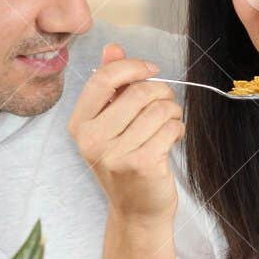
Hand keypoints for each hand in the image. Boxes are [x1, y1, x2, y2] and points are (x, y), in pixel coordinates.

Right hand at [69, 43, 184, 221]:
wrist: (137, 211)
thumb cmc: (126, 162)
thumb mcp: (111, 124)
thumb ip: (111, 86)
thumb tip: (112, 47)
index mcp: (80, 124)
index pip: (104, 78)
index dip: (132, 67)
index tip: (150, 70)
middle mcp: (92, 140)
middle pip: (138, 92)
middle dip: (161, 92)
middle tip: (166, 104)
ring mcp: (115, 154)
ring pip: (158, 109)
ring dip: (172, 112)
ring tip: (169, 124)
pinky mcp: (141, 164)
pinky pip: (170, 127)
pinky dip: (177, 128)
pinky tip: (172, 139)